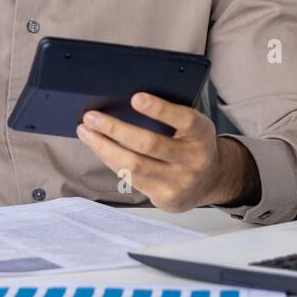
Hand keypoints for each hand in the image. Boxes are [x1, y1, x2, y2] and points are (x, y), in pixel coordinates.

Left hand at [76, 93, 258, 212]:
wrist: (210, 181)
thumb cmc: (191, 144)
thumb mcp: (192, 126)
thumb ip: (171, 117)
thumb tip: (124, 103)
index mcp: (202, 134)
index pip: (183, 119)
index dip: (160, 109)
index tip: (135, 98)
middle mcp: (194, 160)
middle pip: (149, 144)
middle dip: (115, 129)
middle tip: (92, 117)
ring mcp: (179, 182)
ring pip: (134, 165)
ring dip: (104, 147)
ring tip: (85, 132)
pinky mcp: (165, 198)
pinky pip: (131, 178)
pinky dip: (111, 161)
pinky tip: (99, 149)